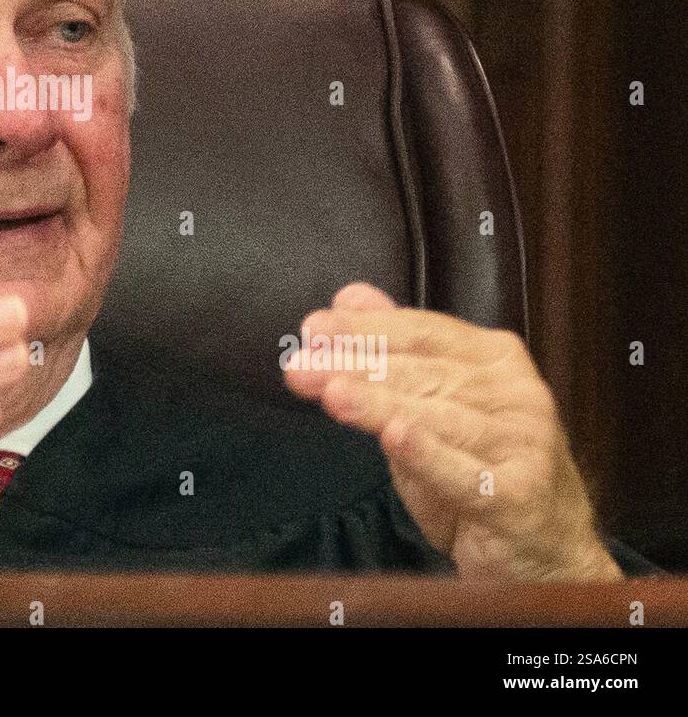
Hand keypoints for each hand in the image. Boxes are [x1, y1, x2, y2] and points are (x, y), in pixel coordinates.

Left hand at [281, 282, 621, 580]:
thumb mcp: (431, 405)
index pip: (423, 332)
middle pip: (424, 373)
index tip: (314, 327)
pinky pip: (465, 474)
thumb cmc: (480, 468)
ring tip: (332, 393)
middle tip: (301, 366)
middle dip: (356, 367)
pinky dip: (428, 455)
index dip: (367, 328)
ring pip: (438, 418)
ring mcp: (525, 444)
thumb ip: (394, 352)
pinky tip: (395, 436)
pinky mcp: (520, 497)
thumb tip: (349, 297)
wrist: (546, 550)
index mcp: (496, 359)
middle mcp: (517, 394)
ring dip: (378, 404)